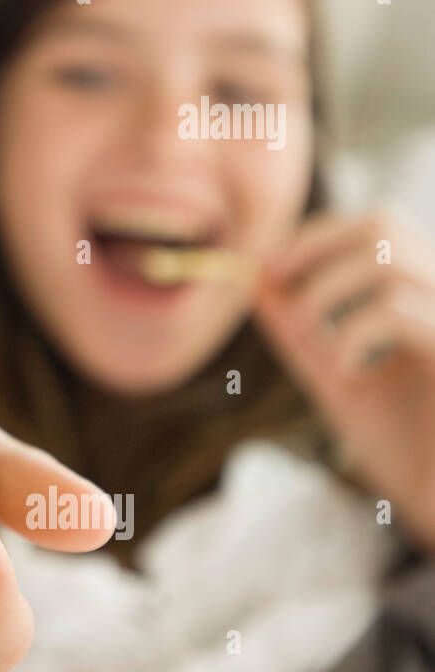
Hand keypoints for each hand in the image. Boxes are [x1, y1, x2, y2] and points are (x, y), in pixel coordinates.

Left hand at [255, 210, 434, 550]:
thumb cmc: (407, 448)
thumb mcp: (338, 378)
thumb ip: (300, 331)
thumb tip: (254, 279)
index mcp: (427, 296)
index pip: (377, 226)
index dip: (316, 236)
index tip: (267, 265)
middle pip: (384, 223)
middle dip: (315, 244)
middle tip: (274, 279)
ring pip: (389, 261)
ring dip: (327, 295)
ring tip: (309, 340)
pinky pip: (404, 313)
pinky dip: (354, 333)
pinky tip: (341, 370)